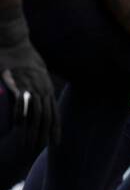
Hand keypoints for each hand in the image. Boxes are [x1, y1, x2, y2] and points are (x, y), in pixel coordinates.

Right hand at [0, 6, 57, 153]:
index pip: (54, 112)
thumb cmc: (23, 55)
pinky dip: (21, 111)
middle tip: (40, 149)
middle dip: (45, 134)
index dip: (56, 128)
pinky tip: (18, 123)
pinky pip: (22, 99)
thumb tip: (36, 95)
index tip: (56, 142)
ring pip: (36, 111)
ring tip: (27, 142)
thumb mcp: (36, 71)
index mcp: (47, 87)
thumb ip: (36, 84)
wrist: (14, 40)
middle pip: (48, 115)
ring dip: (32, 129)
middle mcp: (43, 88)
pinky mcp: (19, 81)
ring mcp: (31, 85)